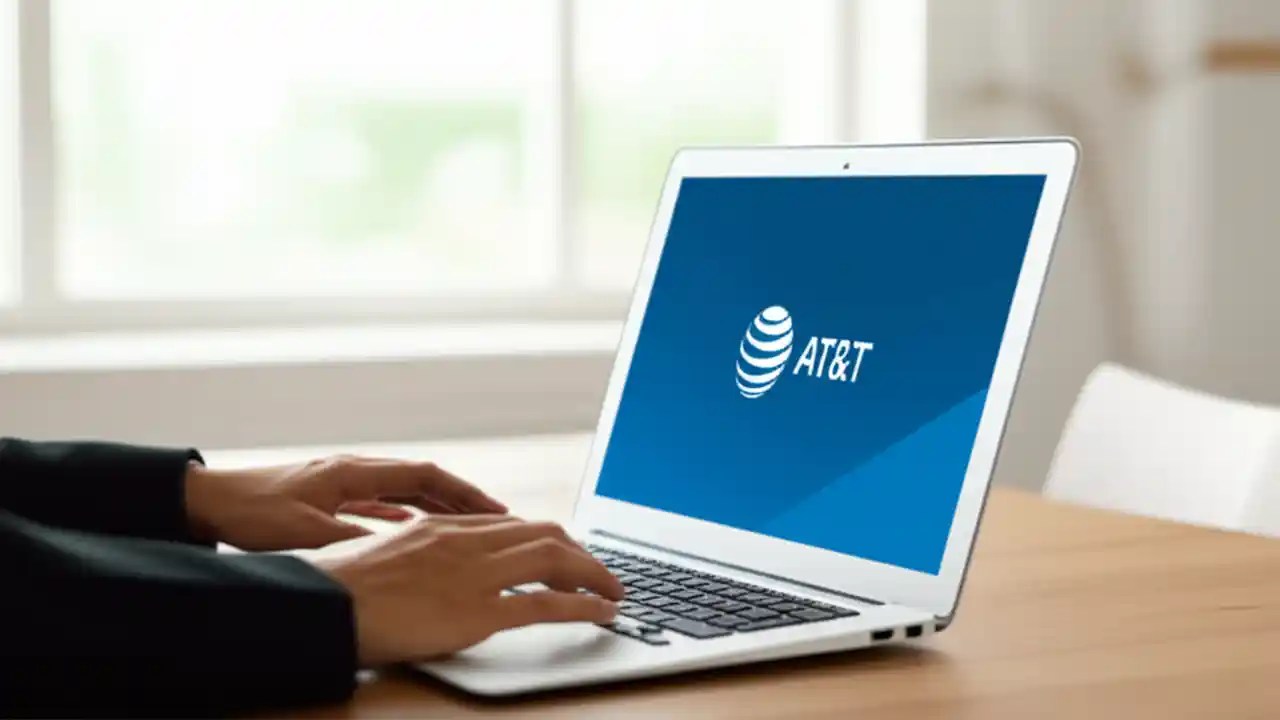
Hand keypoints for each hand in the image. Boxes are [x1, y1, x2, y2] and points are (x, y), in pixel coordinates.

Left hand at [184, 454, 507, 550]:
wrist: (210, 502)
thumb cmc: (253, 515)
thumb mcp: (305, 535)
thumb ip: (354, 541)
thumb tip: (399, 549)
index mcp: (353, 472)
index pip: (423, 475)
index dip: (462, 492)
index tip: (494, 510)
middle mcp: (353, 469)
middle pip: (420, 479)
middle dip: (460, 498)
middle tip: (496, 519)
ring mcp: (342, 480)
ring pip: (402, 490)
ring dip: (436, 505)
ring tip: (468, 525)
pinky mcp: (329, 494)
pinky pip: (381, 500)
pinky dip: (406, 512)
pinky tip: (417, 528)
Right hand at [313, 515, 622, 664]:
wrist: (324, 606)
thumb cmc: (339, 590)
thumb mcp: (383, 559)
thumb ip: (416, 558)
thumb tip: (430, 574)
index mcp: (441, 527)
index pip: (510, 524)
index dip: (544, 538)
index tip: (562, 550)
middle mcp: (465, 541)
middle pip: (542, 533)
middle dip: (578, 550)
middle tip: (596, 569)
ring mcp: (474, 574)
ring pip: (554, 559)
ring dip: (593, 572)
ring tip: (613, 588)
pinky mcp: (478, 612)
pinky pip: (546, 604)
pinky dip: (584, 604)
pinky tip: (603, 610)